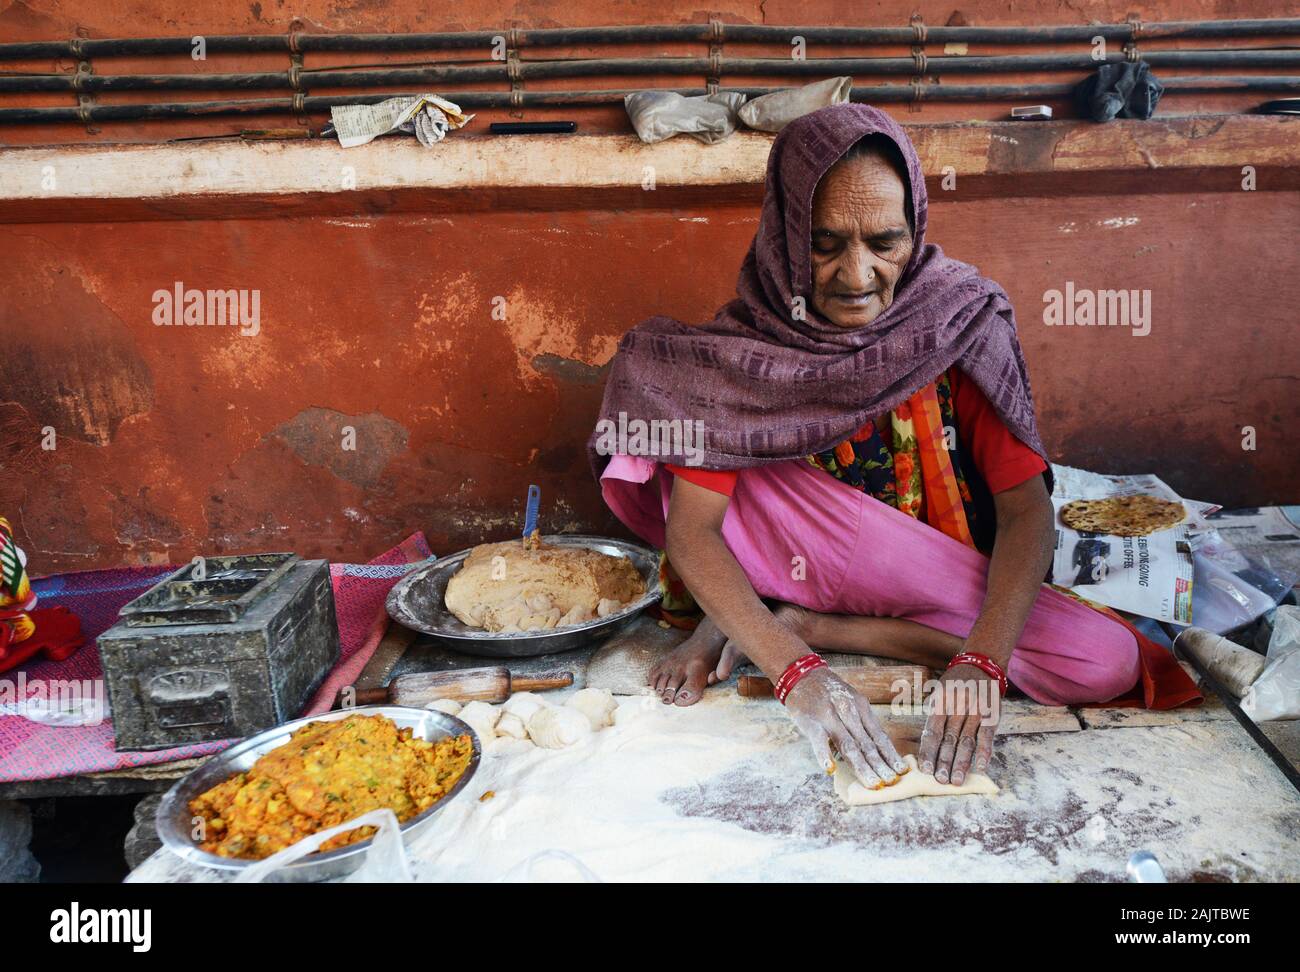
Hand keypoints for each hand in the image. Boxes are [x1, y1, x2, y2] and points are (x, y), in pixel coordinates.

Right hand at [785, 667, 908, 788]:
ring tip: (872, 783)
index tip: (901, 771)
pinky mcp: (811, 721)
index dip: (890, 755)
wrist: (802, 675)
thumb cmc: (829, 692)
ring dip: (862, 767)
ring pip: (849, 745)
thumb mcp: (850, 700)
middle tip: (891, 783)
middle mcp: (849, 711)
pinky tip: (830, 769)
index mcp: (861, 707)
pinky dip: (824, 754)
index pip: (879, 736)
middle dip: (880, 766)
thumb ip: (860, 723)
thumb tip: (875, 752)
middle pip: (867, 744)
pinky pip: (819, 740)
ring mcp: (830, 717)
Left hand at [918, 664, 999, 785]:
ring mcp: (975, 711)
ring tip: (957, 781)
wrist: (981, 664)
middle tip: (940, 781)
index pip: (932, 731)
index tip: (925, 769)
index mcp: (941, 703)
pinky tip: (981, 767)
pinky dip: (984, 752)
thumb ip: (933, 713)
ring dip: (962, 763)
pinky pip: (987, 736)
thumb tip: (925, 739)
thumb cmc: (956, 682)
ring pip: (967, 741)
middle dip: (944, 762)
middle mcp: (957, 707)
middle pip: (949, 739)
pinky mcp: (991, 715)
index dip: (928, 751)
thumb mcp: (939, 691)